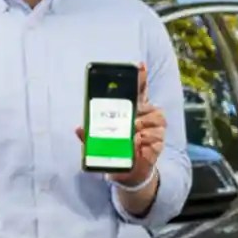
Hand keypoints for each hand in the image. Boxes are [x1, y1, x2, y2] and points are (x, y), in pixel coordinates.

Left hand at [74, 62, 165, 186]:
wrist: (127, 172)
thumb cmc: (115, 151)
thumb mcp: (99, 143)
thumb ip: (89, 136)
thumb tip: (78, 128)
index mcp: (132, 112)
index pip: (139, 91)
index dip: (140, 77)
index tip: (139, 65)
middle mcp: (146, 117)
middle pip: (151, 106)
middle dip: (143, 112)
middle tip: (133, 121)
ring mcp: (154, 130)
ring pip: (157, 120)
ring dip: (144, 127)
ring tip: (134, 134)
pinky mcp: (158, 143)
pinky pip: (157, 137)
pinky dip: (146, 140)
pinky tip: (138, 144)